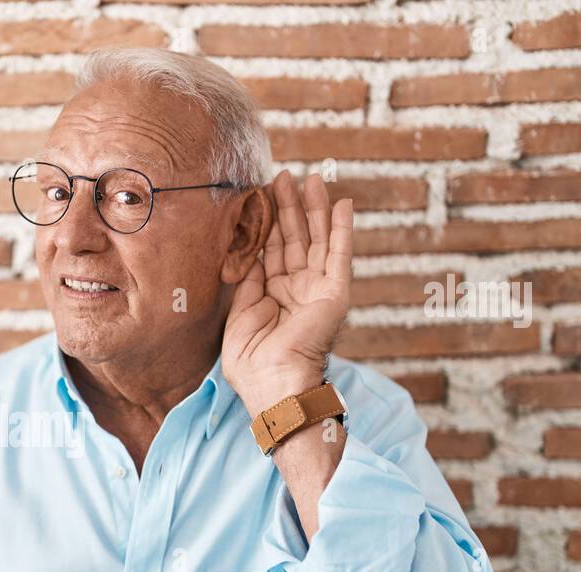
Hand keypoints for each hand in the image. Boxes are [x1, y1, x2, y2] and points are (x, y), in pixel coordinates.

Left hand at [222, 169, 353, 417]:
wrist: (273, 386)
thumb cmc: (251, 363)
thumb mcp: (238, 316)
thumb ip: (247, 282)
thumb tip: (249, 251)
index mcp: (273, 297)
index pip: (273, 252)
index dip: (269, 224)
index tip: (263, 195)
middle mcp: (297, 290)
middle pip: (295, 240)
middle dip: (289, 208)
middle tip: (284, 176)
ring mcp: (317, 290)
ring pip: (317, 240)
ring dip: (314, 209)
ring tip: (311, 179)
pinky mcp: (335, 293)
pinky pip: (340, 254)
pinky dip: (341, 229)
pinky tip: (342, 203)